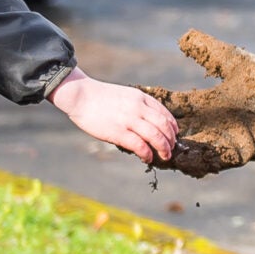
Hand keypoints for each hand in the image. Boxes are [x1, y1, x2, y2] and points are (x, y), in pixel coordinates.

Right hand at [49, 69, 179, 163]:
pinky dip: (147, 153)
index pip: (164, 113)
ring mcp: (129, 120)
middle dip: (171, 140)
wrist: (80, 95)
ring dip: (164, 148)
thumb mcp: (125, 95)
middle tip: (172, 149)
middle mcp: (138, 108)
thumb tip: (146, 122)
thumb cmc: (99, 97)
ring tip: (165, 156)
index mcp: (141, 98)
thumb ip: (137, 106)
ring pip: (156, 136)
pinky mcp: (118, 132)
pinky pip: (140, 145)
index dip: (172, 126)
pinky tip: (147, 158)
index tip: (174, 134)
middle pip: (164, 126)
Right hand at [141, 30, 254, 176]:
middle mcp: (212, 124)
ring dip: (171, 152)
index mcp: (208, 104)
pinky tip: (182, 160)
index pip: (173, 104)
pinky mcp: (240, 154)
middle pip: (175, 132)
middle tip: (128, 133)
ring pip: (190, 151)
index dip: (153, 102)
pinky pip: (214, 161)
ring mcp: (225, 140)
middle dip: (153, 134)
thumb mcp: (236, 62)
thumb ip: (209, 51)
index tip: (130, 97)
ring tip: (149, 151)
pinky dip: (197, 162)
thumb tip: (182, 37)